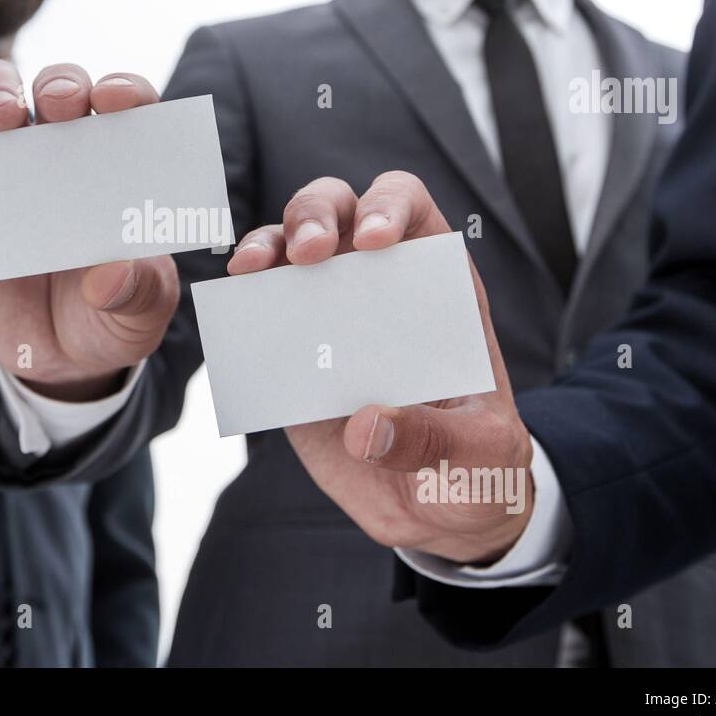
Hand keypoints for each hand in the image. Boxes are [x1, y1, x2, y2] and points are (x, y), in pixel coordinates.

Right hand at [0, 61, 180, 401]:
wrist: (61, 356)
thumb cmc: (112, 314)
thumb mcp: (141, 311)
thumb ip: (137, 292)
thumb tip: (112, 275)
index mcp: (121, 161)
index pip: (128, 106)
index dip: (124, 91)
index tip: (116, 100)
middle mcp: (64, 149)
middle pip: (58, 89)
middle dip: (58, 84)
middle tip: (57, 102)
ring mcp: (6, 169)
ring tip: (2, 118)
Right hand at [229, 171, 532, 563]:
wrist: (435, 509)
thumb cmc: (478, 468)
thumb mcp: (483, 457)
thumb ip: (436, 439)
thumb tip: (365, 428)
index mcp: (436, 286)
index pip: (410, 209)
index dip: (388, 206)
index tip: (373, 242)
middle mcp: (378, 285)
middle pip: (338, 210)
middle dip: (314, 215)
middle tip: (307, 254)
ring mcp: (330, 316)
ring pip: (287, 248)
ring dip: (265, 246)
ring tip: (250, 269)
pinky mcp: (293, 357)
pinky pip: (258, 314)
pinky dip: (241, 302)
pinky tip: (233, 309)